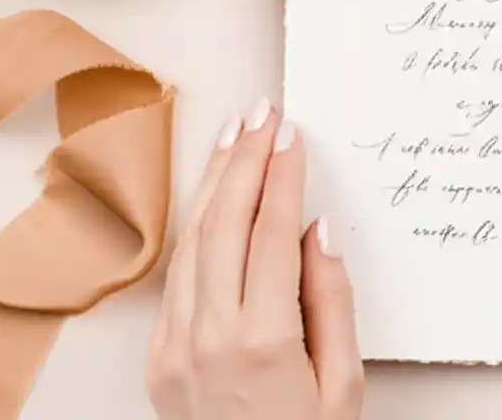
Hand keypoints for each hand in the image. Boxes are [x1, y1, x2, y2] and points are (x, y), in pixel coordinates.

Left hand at [146, 99, 363, 419]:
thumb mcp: (342, 387)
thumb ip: (332, 302)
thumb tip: (320, 231)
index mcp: (264, 342)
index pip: (271, 232)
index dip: (282, 176)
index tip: (291, 134)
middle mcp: (209, 337)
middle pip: (225, 224)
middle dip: (244, 160)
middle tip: (263, 114)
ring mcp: (175, 346)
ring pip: (191, 242)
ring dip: (213, 183)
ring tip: (234, 137)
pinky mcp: (159, 357)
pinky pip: (177, 277)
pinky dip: (194, 229)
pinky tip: (210, 199)